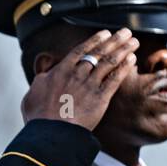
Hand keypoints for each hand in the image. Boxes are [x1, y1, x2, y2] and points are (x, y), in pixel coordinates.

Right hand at [20, 28, 139, 130]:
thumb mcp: (32, 93)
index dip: (95, 40)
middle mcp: (77, 74)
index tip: (105, 33)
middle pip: (99, 53)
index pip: (81, 50)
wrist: (52, 133)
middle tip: (126, 32)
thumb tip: (46, 73)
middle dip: (114, 40)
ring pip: (109, 62)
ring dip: (123, 50)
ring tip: (134, 41)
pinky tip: (132, 60)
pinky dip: (124, 68)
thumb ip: (41, 79)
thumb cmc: (39, 117)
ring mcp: (89, 85)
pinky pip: (115, 79)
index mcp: (61, 71)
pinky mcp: (100, 98)